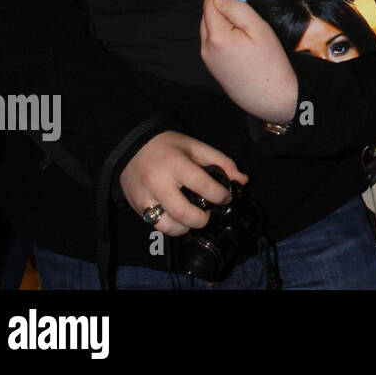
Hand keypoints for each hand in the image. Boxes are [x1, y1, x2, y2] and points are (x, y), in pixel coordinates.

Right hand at [118, 131, 247, 236]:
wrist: (132, 146)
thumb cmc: (168, 146)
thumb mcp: (196, 147)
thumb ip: (222, 162)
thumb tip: (243, 180)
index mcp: (175, 164)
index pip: (201, 185)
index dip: (219, 195)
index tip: (226, 197)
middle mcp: (157, 182)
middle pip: (183, 213)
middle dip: (201, 219)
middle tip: (207, 214)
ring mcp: (144, 196)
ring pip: (166, 226)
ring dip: (184, 228)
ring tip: (192, 219)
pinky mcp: (136, 206)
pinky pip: (154, 225)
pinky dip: (169, 226)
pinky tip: (177, 219)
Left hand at [200, 0, 297, 123]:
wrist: (272, 99)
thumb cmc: (270, 64)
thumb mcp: (259, 30)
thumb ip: (238, 9)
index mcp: (216, 35)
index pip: (210, 3)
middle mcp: (206, 47)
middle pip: (208, 15)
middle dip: (220, 3)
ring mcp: (209, 59)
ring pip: (211, 28)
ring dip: (222, 18)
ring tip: (243, 13)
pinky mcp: (214, 68)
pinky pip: (215, 42)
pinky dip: (223, 32)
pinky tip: (241, 35)